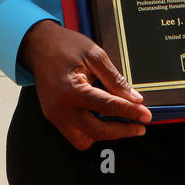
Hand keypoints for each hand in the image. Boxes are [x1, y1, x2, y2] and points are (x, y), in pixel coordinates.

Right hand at [18, 20, 151, 149]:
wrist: (38, 45)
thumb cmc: (65, 46)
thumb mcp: (94, 55)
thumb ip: (115, 79)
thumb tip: (134, 99)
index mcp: (72, 90)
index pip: (108, 107)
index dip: (130, 112)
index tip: (146, 115)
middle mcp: (61, 108)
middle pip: (98, 131)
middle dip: (122, 131)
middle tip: (139, 126)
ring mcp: (55, 115)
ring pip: (84, 139)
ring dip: (104, 134)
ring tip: (120, 123)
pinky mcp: (53, 116)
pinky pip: (74, 133)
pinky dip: (90, 130)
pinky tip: (101, 118)